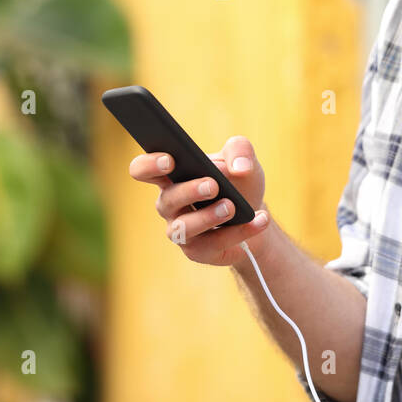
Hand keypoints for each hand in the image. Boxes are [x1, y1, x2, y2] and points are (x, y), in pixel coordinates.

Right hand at [128, 135, 270, 265]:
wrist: (254, 212)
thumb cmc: (238, 181)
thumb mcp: (243, 158)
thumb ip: (240, 151)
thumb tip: (239, 168)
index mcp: (171, 175)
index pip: (143, 169)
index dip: (150, 165)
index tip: (170, 160)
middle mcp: (169, 204)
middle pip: (167, 199)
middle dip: (189, 192)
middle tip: (214, 185)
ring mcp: (180, 230)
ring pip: (185, 227)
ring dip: (209, 217)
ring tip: (231, 207)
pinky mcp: (198, 251)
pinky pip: (214, 244)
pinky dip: (239, 232)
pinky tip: (258, 220)